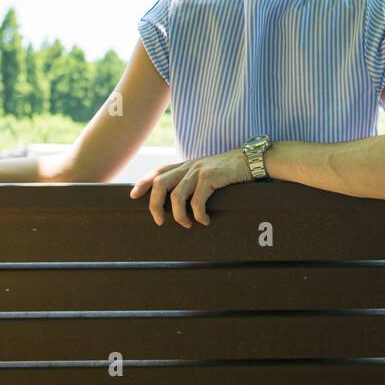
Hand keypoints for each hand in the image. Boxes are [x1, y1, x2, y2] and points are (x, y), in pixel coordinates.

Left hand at [129, 147, 251, 226]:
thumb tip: (179, 199)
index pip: (158, 171)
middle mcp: (189, 166)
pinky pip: (197, 201)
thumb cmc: (230, 170)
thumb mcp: (207, 171)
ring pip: (176, 196)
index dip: (143, 182)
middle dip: (154, 206)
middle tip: (160, 222)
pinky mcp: (210, 177)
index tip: (133, 195)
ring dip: (178, 216)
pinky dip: (198, 215)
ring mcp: (199, 171)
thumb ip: (193, 179)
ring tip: (187, 225)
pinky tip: (205, 220)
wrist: (251, 160)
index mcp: (186, 165)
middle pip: (160, 184)